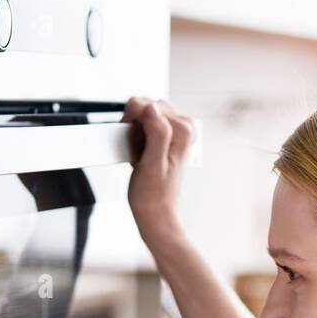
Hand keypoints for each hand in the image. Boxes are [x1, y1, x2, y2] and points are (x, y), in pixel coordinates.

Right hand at [121, 95, 194, 243]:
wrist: (156, 213)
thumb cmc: (152, 196)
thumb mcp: (151, 164)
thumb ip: (156, 132)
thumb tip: (150, 106)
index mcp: (183, 130)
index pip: (147, 104)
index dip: (131, 121)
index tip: (132, 142)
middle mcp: (185, 128)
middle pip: (147, 106)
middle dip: (135, 125)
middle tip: (137, 151)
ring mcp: (178, 132)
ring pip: (146, 114)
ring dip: (136, 131)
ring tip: (140, 154)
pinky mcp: (170, 137)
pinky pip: (147, 125)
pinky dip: (139, 136)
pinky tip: (141, 153)